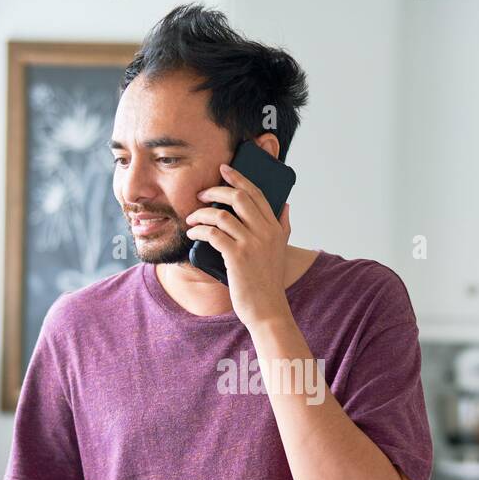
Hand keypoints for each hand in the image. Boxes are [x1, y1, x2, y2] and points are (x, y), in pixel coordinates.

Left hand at [185, 162, 292, 327]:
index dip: (239, 178)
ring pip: (222, 214)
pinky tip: (193, 233)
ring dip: (201, 213)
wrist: (268, 310)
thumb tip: (286, 205)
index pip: (257, 193)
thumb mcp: (282, 251)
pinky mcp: (237, 257)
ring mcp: (251, 244)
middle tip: (201, 195)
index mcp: (276, 228)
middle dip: (216, 191)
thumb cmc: (269, 282)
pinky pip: (213, 233)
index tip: (224, 169)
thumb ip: (284, 226)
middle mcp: (266, 232)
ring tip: (192, 218)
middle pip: (239, 197)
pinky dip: (199, 230)